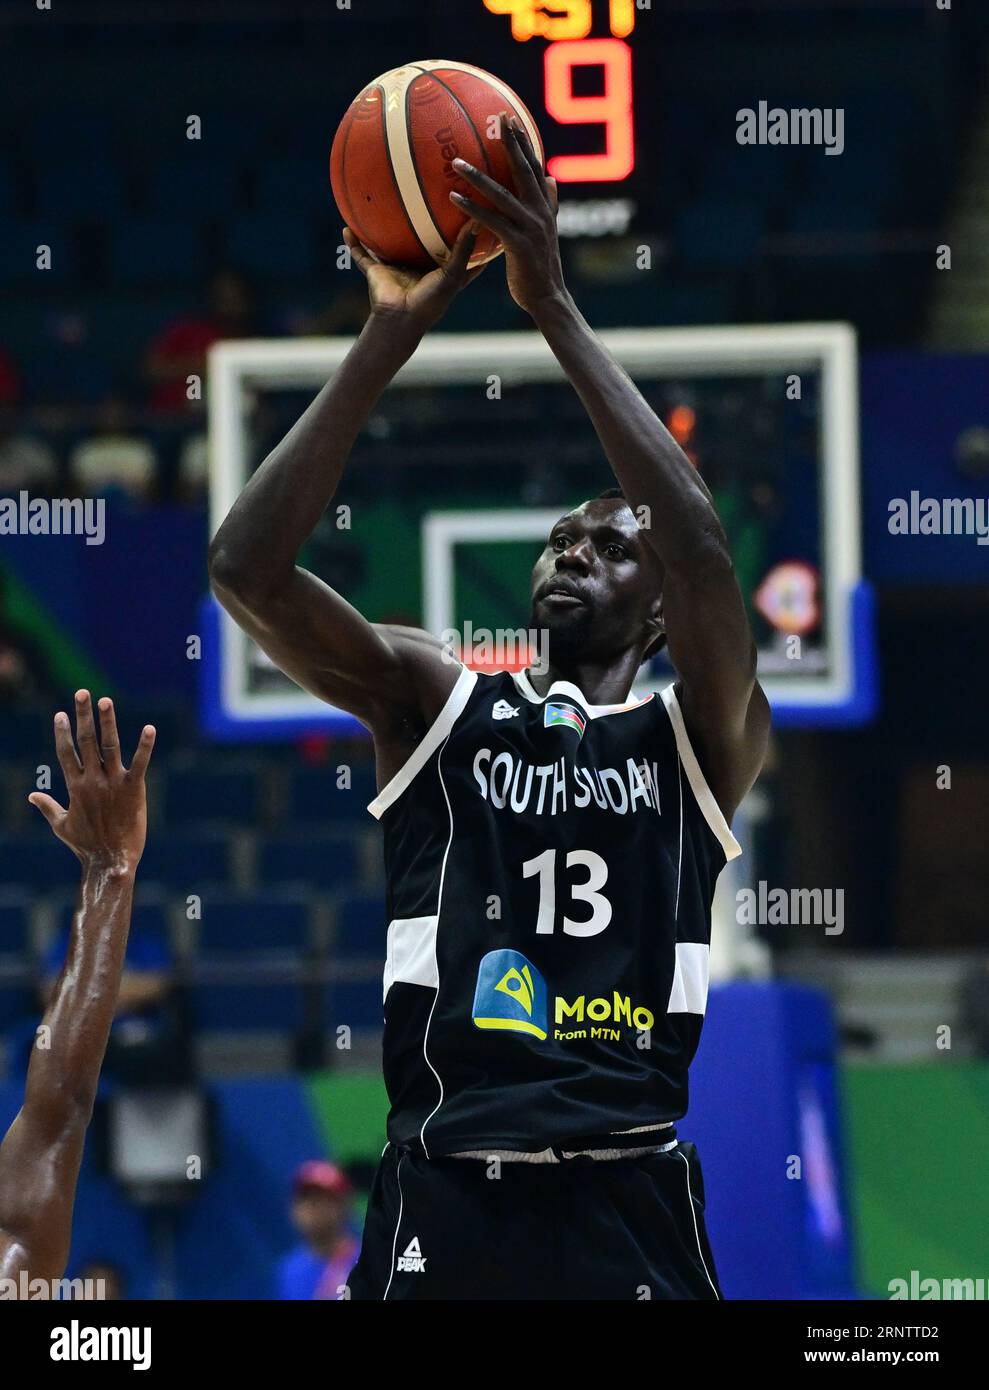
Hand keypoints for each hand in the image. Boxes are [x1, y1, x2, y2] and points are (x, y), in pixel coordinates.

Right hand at [28, 692, 154, 871]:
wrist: (111, 862)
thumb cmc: (86, 846)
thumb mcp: (61, 826)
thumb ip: (47, 807)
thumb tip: (31, 796)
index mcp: (75, 787)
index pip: (65, 753)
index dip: (63, 732)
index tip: (61, 713)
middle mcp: (92, 781)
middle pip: (85, 742)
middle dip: (83, 715)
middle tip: (82, 693)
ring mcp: (113, 783)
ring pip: (109, 746)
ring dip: (107, 722)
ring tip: (105, 701)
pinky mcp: (134, 789)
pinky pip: (140, 763)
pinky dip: (145, 746)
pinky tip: (149, 728)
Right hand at [344, 220, 485, 332]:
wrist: (400, 320)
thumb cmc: (430, 302)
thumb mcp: (453, 275)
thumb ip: (464, 249)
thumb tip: (477, 220)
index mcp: (438, 273)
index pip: (454, 253)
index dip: (463, 237)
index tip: (471, 217)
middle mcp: (416, 268)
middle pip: (420, 244)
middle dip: (424, 227)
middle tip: (430, 201)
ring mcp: (396, 269)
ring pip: (388, 246)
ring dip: (383, 231)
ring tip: (381, 206)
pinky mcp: (376, 272)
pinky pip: (361, 255)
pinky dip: (353, 244)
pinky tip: (347, 228)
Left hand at [449, 115, 564, 315]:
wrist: (548, 298)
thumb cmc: (540, 268)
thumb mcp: (547, 232)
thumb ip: (550, 204)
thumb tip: (552, 179)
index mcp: (545, 208)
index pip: (535, 168)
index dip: (524, 143)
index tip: (512, 120)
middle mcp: (540, 213)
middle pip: (525, 171)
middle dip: (511, 143)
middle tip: (497, 119)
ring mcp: (531, 228)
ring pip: (503, 195)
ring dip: (478, 176)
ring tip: (456, 162)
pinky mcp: (519, 244)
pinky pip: (492, 222)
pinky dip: (473, 208)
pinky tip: (453, 198)